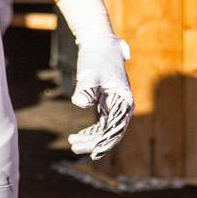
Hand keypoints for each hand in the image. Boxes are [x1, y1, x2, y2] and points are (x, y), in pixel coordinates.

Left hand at [68, 33, 133, 158]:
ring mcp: (115, 106)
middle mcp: (122, 106)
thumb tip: (79, 102)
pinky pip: (101, 123)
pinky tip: (78, 136)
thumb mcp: (90, 71)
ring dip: (90, 139)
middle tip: (74, 147)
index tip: (94, 153)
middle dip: (94, 143)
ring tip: (72, 144)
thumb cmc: (96, 57)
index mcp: (124, 102)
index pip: (116, 129)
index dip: (105, 142)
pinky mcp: (107, 103)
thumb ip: (86, 87)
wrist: (99, 45)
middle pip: (110, 133)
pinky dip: (91, 131)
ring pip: (105, 130)